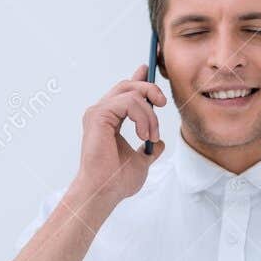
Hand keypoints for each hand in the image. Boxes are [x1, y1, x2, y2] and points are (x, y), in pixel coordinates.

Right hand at [73, 65, 163, 204]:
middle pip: (128, 85)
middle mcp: (101, 113)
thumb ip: (149, 150)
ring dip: (150, 115)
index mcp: (109, 120)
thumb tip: (160, 144)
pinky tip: (143, 135)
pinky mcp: (99, 115)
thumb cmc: (116, 181)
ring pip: (132, 93)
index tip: (147, 68)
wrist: (105, 191)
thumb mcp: (141, 161)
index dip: (137, 79)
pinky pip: (128, 102)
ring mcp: (98, 112)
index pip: (124, 92)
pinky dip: (143, 117)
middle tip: (163, 103)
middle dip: (150, 90)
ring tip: (150, 136)